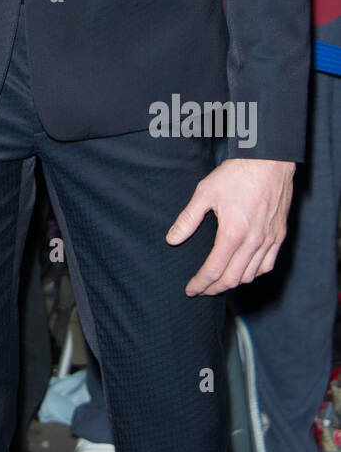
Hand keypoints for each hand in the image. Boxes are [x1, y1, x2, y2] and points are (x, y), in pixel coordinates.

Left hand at [166, 157, 293, 295]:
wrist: (269, 162)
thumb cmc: (236, 174)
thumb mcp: (205, 192)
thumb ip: (188, 219)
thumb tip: (172, 240)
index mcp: (233, 233)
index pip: (214, 270)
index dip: (200, 283)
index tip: (190, 290)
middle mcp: (253, 242)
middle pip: (232, 279)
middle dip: (214, 288)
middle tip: (201, 290)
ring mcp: (269, 240)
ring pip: (250, 275)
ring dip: (233, 283)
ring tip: (218, 283)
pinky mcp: (279, 235)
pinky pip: (267, 265)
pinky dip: (253, 274)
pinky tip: (243, 272)